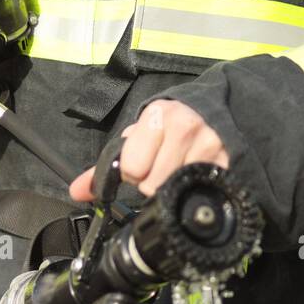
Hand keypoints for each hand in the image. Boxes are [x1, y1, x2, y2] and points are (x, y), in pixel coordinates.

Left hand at [68, 99, 228, 202]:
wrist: (210, 111)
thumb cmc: (168, 125)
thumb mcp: (138, 135)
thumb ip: (106, 165)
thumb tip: (77, 191)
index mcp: (157, 116)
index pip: (132, 167)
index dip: (134, 171)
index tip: (142, 163)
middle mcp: (184, 127)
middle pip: (152, 184)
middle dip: (152, 182)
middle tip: (160, 167)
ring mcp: (208, 144)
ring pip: (174, 191)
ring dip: (172, 187)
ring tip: (177, 169)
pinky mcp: (226, 161)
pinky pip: (198, 192)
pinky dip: (192, 191)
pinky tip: (192, 177)